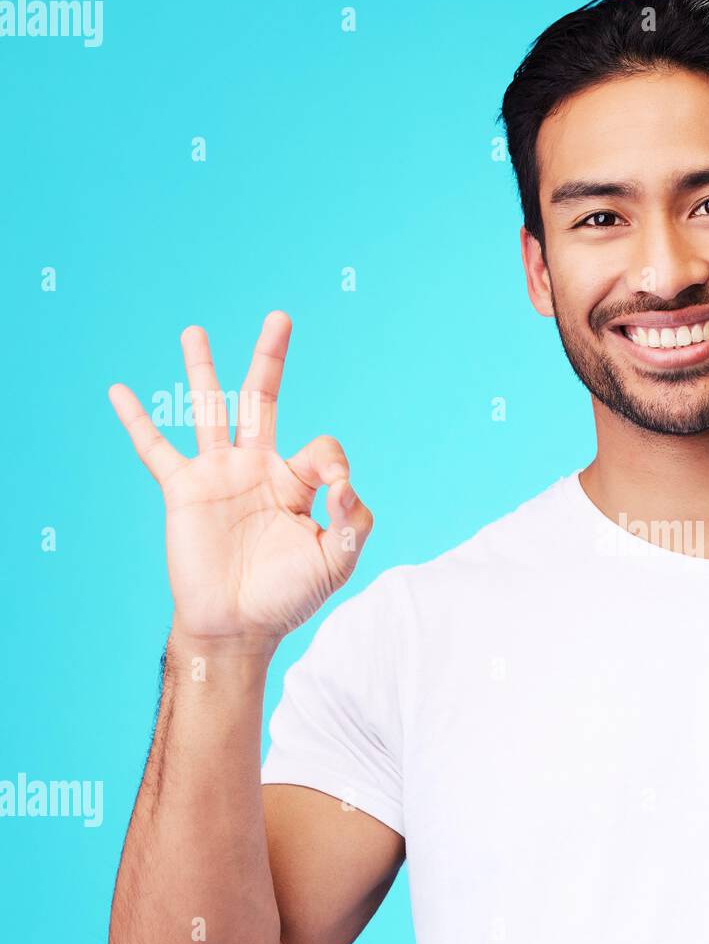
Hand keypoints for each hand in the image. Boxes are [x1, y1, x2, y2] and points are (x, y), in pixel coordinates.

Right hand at [108, 312, 373, 649]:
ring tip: (195, 330)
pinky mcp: (184, 490)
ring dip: (203, 370)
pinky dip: (137, 421)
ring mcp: (219, 475)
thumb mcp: (337, 559)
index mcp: (298, 482)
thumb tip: (346, 482)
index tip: (336, 491)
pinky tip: (120, 391)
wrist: (240, 626)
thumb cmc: (289, 596)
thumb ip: (353, 520)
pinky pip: (155, 449)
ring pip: (210, 409)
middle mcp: (258, 469)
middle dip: (270, 359)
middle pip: (263, 400)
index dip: (334, 460)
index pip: (322, 447)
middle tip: (281, 317)